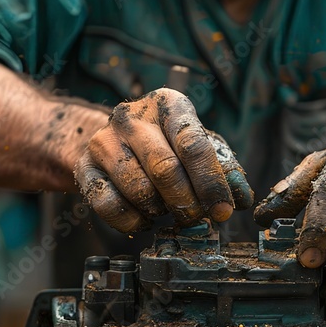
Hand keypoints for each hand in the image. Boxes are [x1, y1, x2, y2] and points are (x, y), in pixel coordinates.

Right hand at [75, 88, 253, 231]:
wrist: (112, 141)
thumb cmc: (166, 144)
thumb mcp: (198, 145)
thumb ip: (223, 168)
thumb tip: (241, 197)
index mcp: (168, 104)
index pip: (193, 144)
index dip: (211, 182)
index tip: (223, 209)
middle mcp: (132, 117)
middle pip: (165, 169)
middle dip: (187, 202)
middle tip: (196, 218)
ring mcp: (104, 141)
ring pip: (138, 189)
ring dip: (160, 211)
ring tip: (168, 211)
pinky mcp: (84, 168)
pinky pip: (109, 205)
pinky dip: (133, 222)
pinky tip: (144, 219)